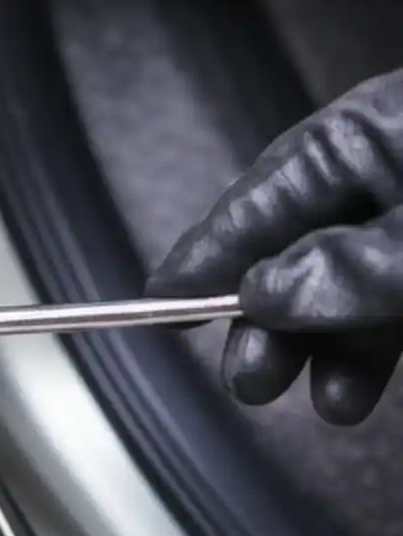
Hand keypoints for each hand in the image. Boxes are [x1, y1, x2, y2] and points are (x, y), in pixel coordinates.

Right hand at [147, 68, 402, 424]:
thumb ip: (346, 269)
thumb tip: (263, 295)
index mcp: (366, 136)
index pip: (253, 204)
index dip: (200, 260)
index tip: (155, 302)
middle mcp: (386, 168)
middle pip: (295, 250)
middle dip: (266, 323)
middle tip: (247, 378)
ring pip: (347, 284)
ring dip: (324, 349)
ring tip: (321, 400)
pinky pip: (391, 296)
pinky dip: (369, 344)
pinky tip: (353, 383)